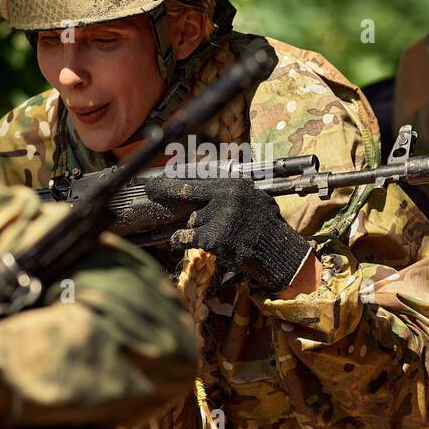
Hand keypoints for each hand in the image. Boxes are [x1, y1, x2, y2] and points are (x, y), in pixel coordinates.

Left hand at [141, 176, 312, 292]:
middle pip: (187, 192)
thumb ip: (231, 193)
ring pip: (192, 220)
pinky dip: (179, 241)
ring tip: (215, 236)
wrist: (279, 252)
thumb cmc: (267, 229)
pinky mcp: (215, 237)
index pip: (201, 177)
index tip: (164, 177)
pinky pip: (186, 237)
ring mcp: (220, 216)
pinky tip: (178, 243)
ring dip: (196, 229)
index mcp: (236, 184)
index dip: (179, 178)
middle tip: (149, 188)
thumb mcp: (254, 199)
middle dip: (165, 190)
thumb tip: (205, 191)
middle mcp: (227, 196)